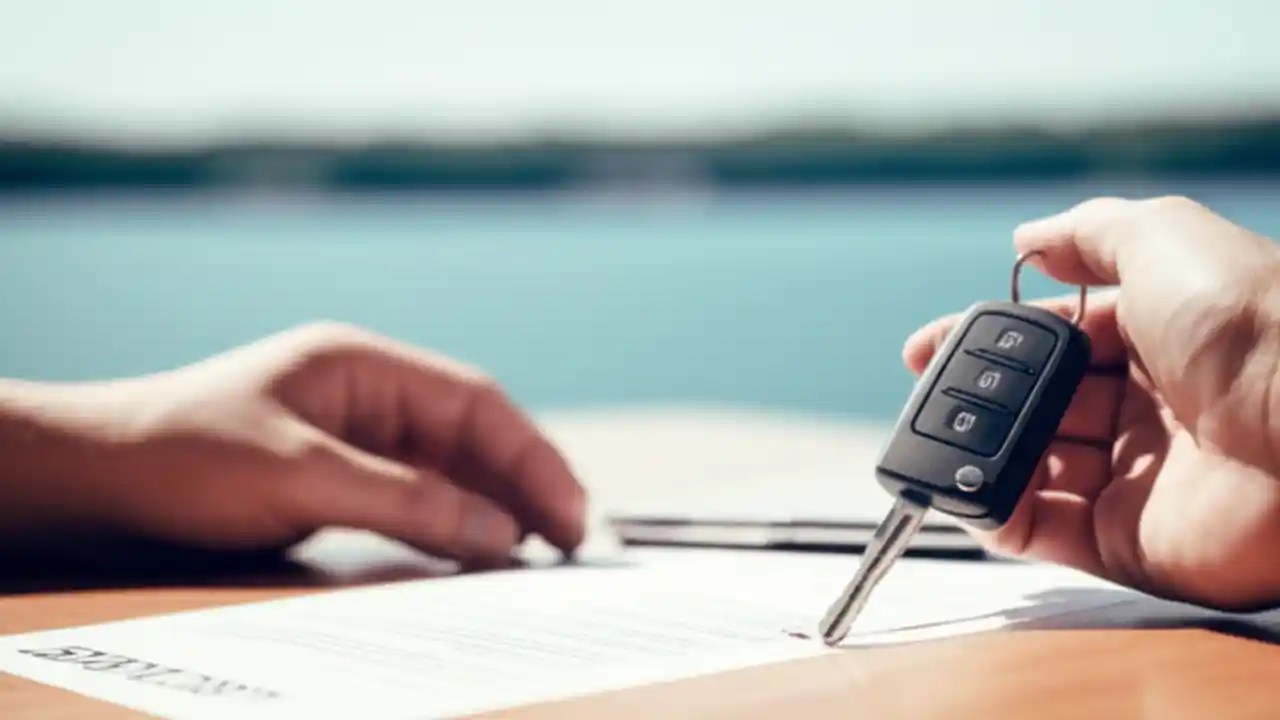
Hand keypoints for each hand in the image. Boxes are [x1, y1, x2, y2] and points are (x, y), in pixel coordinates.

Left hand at [0, 323, 585, 566]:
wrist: (94, 479)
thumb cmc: (182, 457)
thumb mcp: (300, 478)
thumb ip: (407, 502)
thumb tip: (500, 534)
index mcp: (362, 365)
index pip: (474, 401)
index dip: (531, 456)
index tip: (567, 513)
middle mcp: (366, 393)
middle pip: (471, 433)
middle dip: (523, 483)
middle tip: (570, 541)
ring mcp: (352, 432)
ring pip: (449, 466)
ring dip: (494, 506)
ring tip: (538, 553)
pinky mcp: (336, 473)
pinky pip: (414, 495)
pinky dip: (451, 523)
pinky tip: (475, 553)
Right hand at [903, 196, 1279, 610]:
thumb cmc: (1254, 326)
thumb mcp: (1166, 239)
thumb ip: (1091, 233)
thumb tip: (1027, 240)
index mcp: (1158, 335)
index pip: (1052, 339)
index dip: (988, 340)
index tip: (924, 350)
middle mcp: (1148, 406)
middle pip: (1035, 405)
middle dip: (977, 402)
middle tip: (929, 401)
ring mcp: (1138, 478)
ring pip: (1032, 468)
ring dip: (980, 458)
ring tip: (938, 449)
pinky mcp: (1130, 542)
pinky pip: (1047, 532)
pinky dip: (999, 518)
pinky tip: (969, 497)